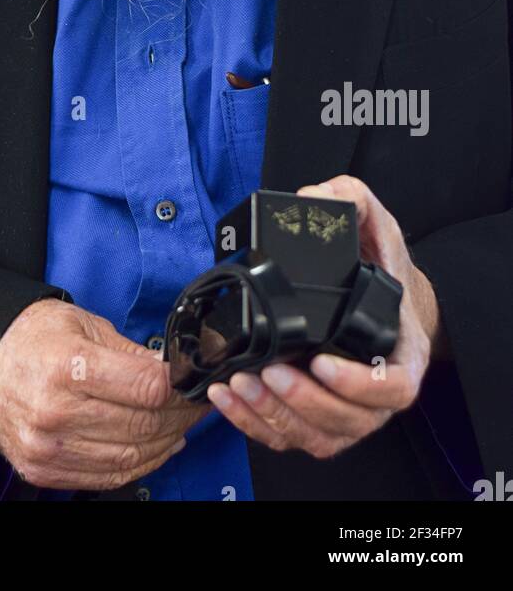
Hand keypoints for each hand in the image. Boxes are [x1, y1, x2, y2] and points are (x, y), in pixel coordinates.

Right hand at [0, 297, 209, 489]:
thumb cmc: (34, 338)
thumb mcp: (84, 325)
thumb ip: (131, 352)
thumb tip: (176, 369)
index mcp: (68, 366)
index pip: (146, 387)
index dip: (179, 384)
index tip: (192, 376)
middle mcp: (56, 411)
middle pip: (143, 424)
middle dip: (181, 413)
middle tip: (195, 400)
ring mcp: (49, 447)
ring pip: (132, 457)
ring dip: (167, 441)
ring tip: (182, 423)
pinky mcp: (45, 470)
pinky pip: (109, 477)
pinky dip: (141, 464)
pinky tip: (158, 446)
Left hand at [207, 174, 441, 459]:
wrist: (385, 300)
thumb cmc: (382, 269)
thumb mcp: (377, 224)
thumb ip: (353, 200)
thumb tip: (313, 195)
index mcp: (402, 352)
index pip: (394, 387)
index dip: (359, 385)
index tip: (322, 362)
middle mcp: (378, 392)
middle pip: (349, 421)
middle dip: (304, 401)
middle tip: (268, 372)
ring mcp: (348, 411)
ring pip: (317, 436)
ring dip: (275, 416)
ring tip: (242, 385)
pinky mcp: (317, 418)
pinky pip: (291, 437)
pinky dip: (257, 426)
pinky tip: (231, 400)